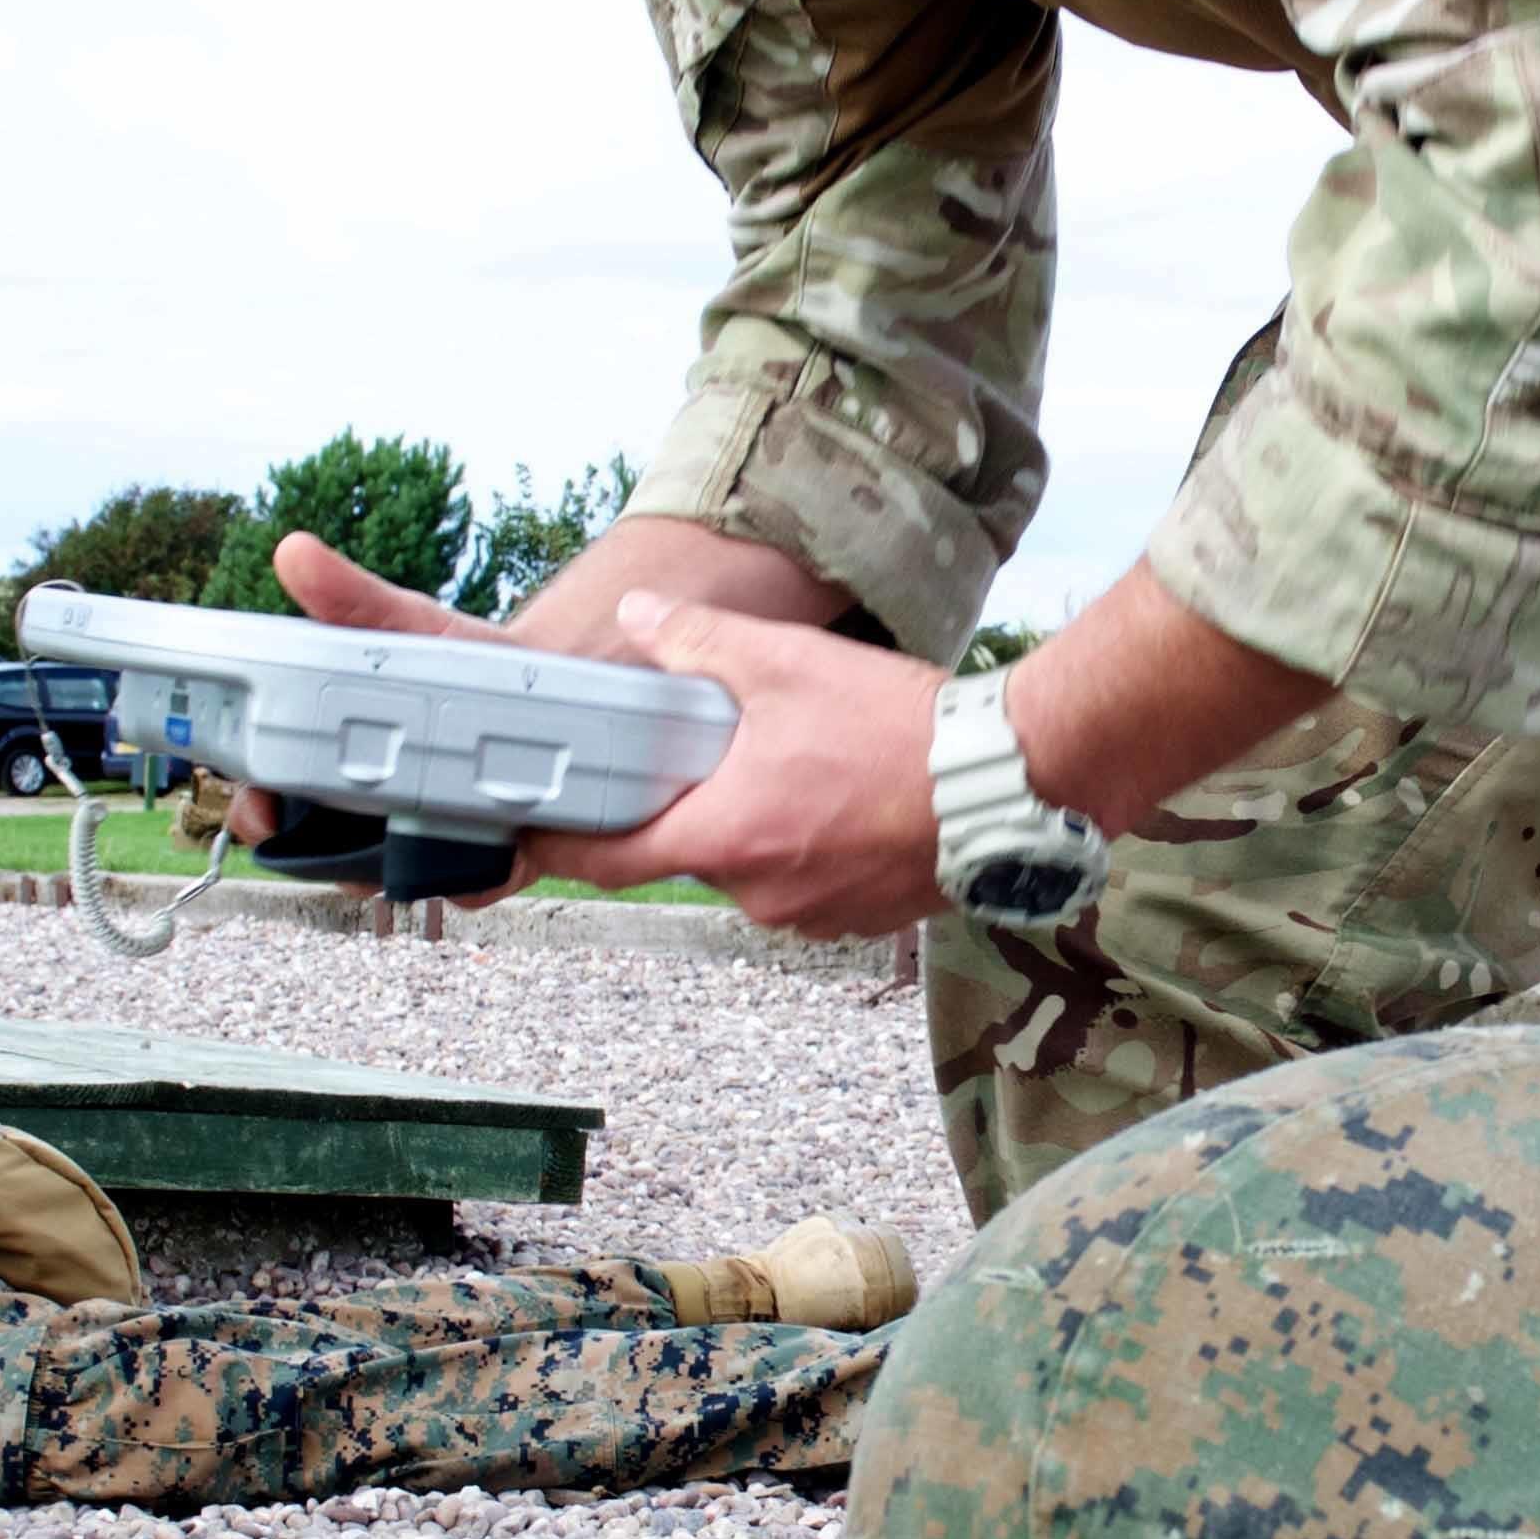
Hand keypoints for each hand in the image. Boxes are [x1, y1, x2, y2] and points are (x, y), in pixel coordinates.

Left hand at [267, 523, 940, 927]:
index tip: (527, 837)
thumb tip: (636, 619)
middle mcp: (759, 890)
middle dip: (702, 809)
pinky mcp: (863, 919)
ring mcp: (814, 914)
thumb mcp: (783, 664)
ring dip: (766, 828)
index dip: (560, 847)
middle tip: (731, 756)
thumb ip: (696, 643)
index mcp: (725, 835)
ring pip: (758, 870)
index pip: (610, 860)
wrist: (1013, 781)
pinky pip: (813, 886)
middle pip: (694, 856)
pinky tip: (852, 801)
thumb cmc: (899, 728)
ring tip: (812, 769)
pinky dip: (817, 849)